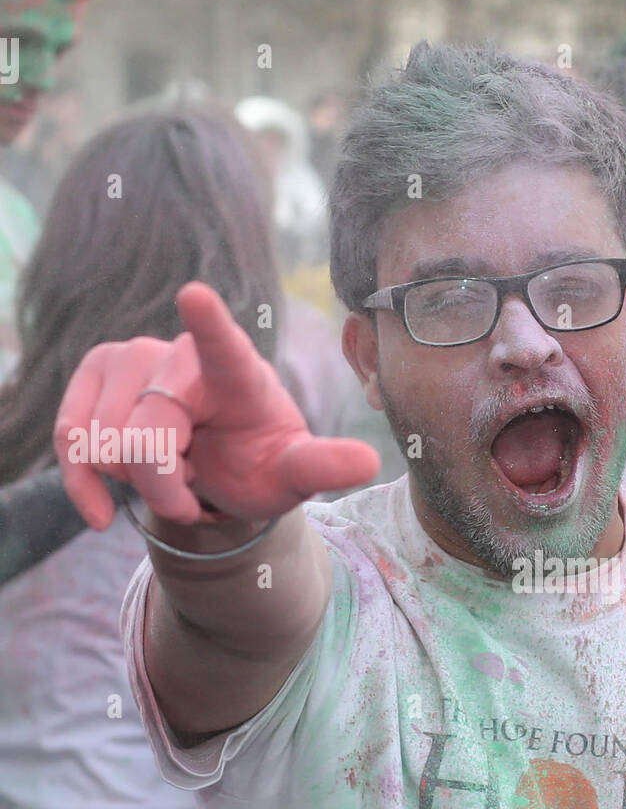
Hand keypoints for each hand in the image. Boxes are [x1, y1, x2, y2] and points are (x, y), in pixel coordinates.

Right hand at [54, 281, 378, 528]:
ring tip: (170, 466)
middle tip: (195, 481)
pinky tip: (103, 511)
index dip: (209, 324)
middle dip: (165, 486)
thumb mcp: (293, 471)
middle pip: (145, 439)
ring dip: (135, 480)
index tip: (195, 297)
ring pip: (105, 443)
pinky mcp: (95, 376)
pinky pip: (71, 439)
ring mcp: (133, 357)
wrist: (219, 466)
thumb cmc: (260, 461)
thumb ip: (323, 466)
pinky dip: (84, 484)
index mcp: (238, 372)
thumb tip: (371, 462)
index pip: (224, 347)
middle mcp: (181, 354)